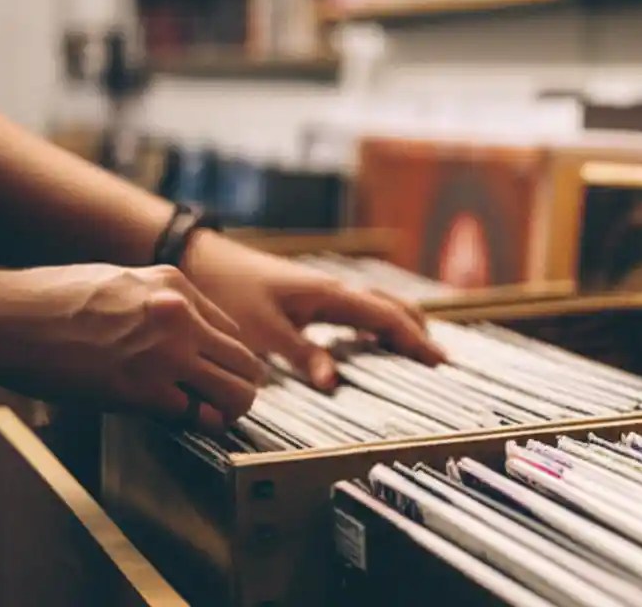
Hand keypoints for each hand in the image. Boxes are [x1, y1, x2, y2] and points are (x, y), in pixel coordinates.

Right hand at [0, 264, 263, 432]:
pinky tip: (181, 423)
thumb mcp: (121, 282)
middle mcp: (181, 316)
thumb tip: (182, 333)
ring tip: (212, 418)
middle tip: (224, 402)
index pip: (232, 330)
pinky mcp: (144, 390)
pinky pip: (195, 416)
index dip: (225, 358)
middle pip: (246, 362)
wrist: (8, 318)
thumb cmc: (50, 300)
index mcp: (175, 285)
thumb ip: (159, 303)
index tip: (215, 373)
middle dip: (240, 385)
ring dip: (229, 410)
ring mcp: (167, 354)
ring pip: (236, 392)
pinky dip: (194, 424)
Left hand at [182, 231, 445, 389]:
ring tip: (417, 347)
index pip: (386, 317)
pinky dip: (377, 322)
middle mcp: (334, 288)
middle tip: (437, 357)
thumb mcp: (263, 330)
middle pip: (391, 305)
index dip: (415, 339)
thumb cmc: (229, 291)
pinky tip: (372, 337)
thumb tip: (334, 383)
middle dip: (417, 329)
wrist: (202, 259)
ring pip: (376, 303)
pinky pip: (358, 307)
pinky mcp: (311, 295)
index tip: (439, 360)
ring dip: (399, 323)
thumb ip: (301, 355)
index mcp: (330, 295)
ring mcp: (324, 289)